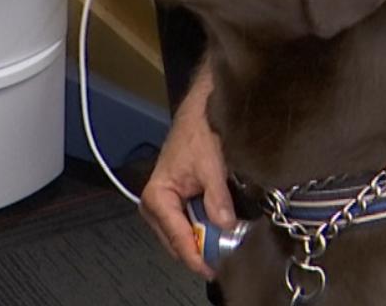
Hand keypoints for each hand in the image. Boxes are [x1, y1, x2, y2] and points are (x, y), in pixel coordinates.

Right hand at [140, 97, 232, 279]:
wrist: (198, 116)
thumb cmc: (197, 133)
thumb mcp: (211, 165)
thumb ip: (217, 198)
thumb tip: (225, 226)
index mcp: (156, 197)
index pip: (178, 239)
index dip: (199, 257)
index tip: (217, 269)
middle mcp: (155, 207)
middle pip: (180, 244)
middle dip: (204, 251)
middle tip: (229, 255)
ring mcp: (166, 209)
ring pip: (186, 239)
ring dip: (207, 241)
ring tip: (229, 239)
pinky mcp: (177, 207)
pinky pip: (192, 229)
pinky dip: (207, 231)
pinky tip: (222, 229)